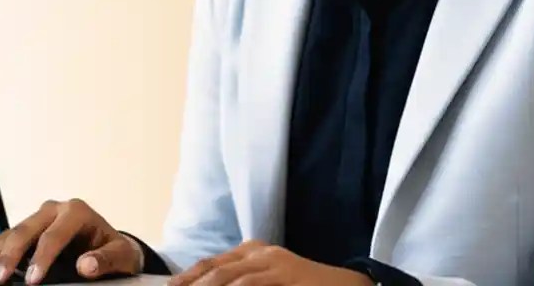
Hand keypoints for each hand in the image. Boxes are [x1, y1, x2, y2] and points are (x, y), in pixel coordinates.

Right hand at [0, 199, 140, 284]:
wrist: (109, 245)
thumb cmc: (114, 250)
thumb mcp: (120, 255)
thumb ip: (105, 259)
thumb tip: (85, 266)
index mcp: (76, 212)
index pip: (54, 235)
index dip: (41, 259)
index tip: (32, 281)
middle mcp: (54, 209)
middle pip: (26, 230)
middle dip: (11, 256)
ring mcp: (39, 217)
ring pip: (12, 232)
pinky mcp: (30, 227)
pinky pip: (7, 237)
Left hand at [169, 241, 372, 285]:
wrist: (345, 285)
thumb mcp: (268, 282)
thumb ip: (243, 283)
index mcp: (250, 251)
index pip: (210, 263)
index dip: (188, 277)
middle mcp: (259, 251)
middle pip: (215, 268)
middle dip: (192, 284)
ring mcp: (273, 262)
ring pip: (229, 276)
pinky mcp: (286, 274)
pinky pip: (252, 284)